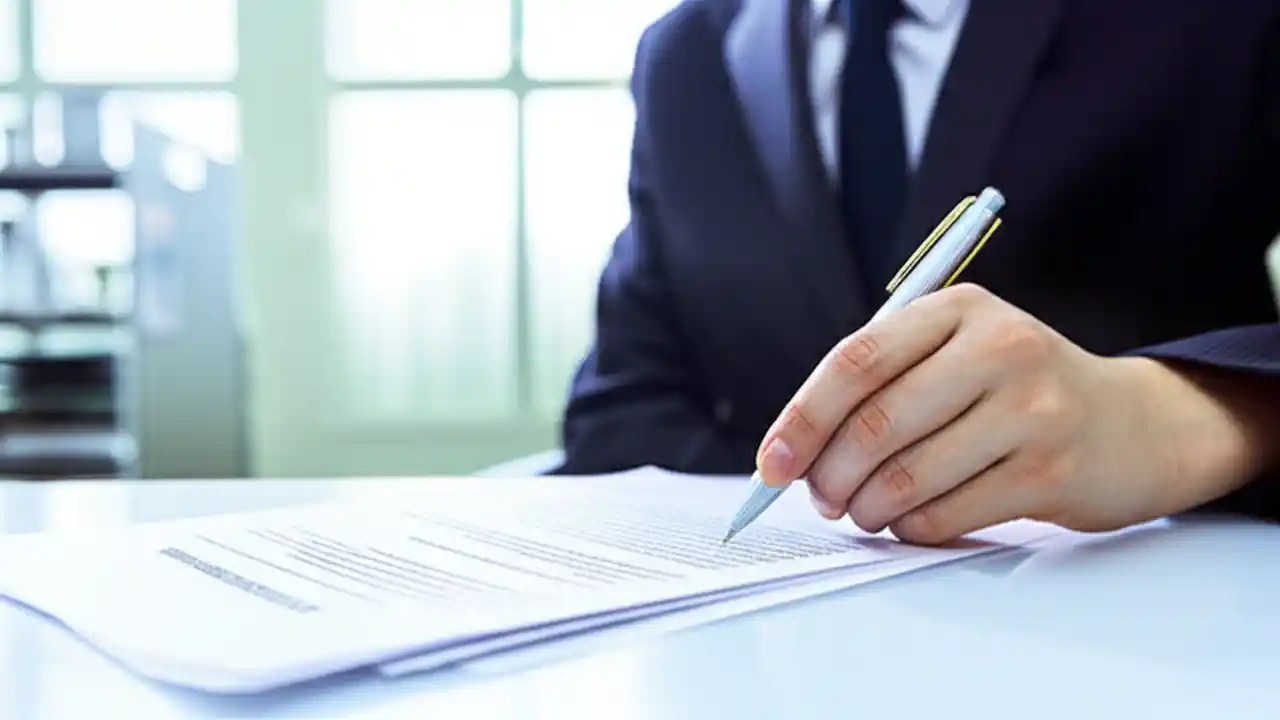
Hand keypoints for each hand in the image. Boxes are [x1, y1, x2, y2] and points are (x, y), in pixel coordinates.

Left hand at [756, 284, 1277, 543]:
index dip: (802, 418)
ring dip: (866, 508)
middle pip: (874, 424)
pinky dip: (910, 528)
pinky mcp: (1050, 471)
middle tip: (821, 497)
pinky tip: (912, 519)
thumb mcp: (957, 353)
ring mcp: (1031, 409)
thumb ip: (882, 382)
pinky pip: (944, 514)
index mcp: (959, 308)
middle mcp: (998, 348)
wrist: (1134, 425)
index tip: (772, 463)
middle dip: (829, 475)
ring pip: (904, 477)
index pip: (855, 361)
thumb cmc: (1017, 390)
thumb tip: (793, 449)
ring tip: (864, 510)